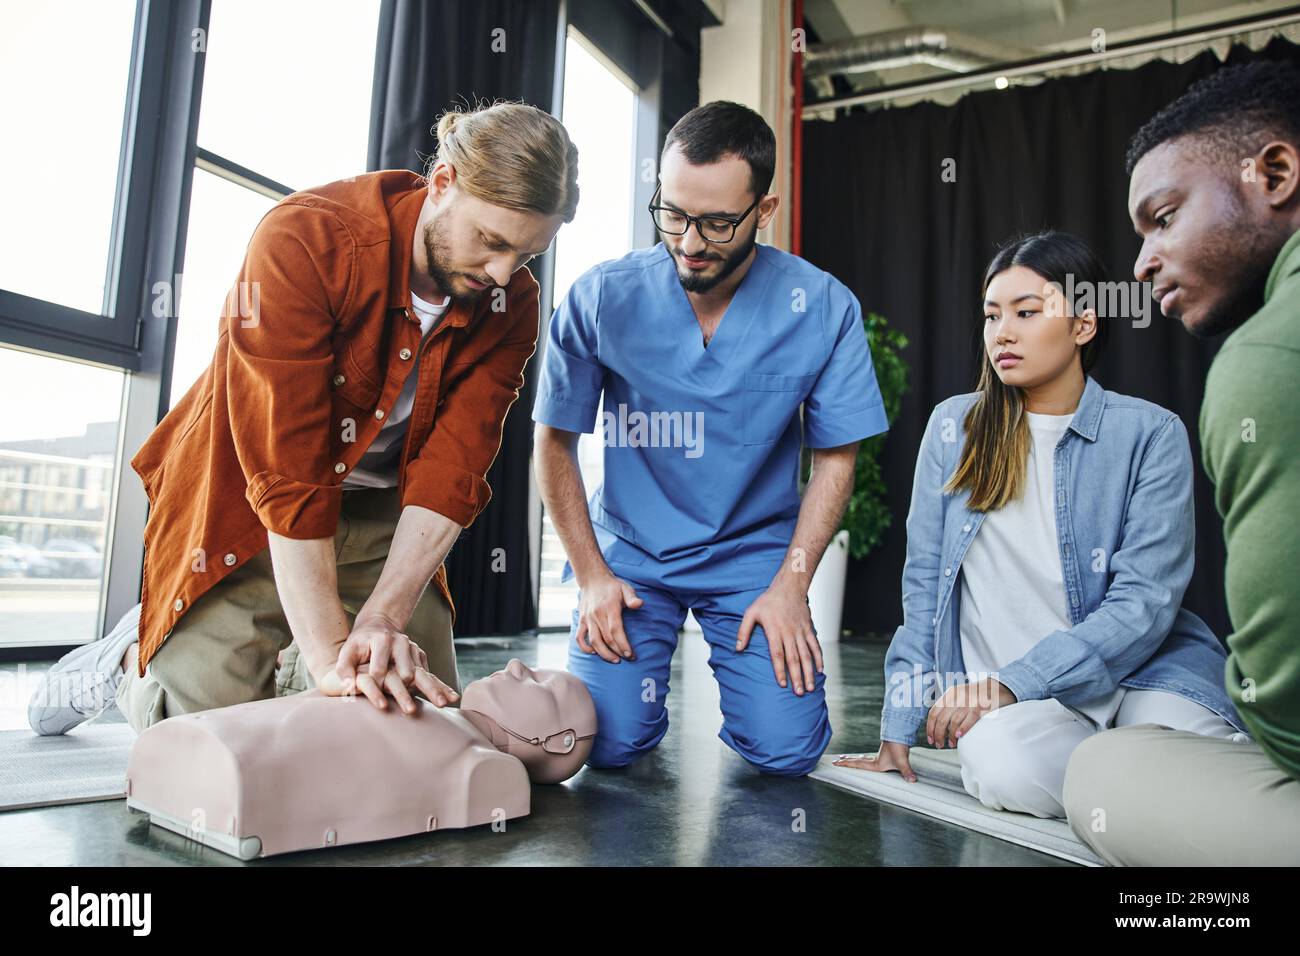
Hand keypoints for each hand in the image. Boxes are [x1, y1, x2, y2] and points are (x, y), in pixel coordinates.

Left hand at [331, 613, 459, 714]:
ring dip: (432, 690)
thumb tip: (347, 688)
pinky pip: (430, 673)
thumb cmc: (360, 643)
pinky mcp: (421, 655)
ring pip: (423, 673)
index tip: (378, 705)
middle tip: (410, 711)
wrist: (379, 625)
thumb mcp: (348, 651)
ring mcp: (413, 649)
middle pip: (407, 672)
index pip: (380, 669)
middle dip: (407, 693)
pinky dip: (438, 685)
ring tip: (442, 704)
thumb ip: (344, 668)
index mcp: (382, 640)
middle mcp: (401, 643)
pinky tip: (449, 697)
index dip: (377, 687)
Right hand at [574, 573, 643, 662]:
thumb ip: (632, 598)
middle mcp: (597, 614)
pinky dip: (585, 647)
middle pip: (606, 638)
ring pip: (594, 640)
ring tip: (614, 660)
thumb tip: (640, 604)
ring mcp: (588, 618)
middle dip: (617, 651)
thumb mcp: (625, 588)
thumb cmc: (612, 586)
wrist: (592, 579)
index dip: (623, 644)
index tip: (630, 654)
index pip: (616, 630)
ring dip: (603, 653)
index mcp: (609, 608)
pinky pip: (579, 637)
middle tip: (627, 658)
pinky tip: (594, 653)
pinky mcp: (582, 620)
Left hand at [735, 581, 822, 694]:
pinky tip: (820, 670)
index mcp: (774, 630)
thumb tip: (737, 649)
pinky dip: (819, 658)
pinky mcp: (808, 629)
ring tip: (810, 687)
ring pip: (806, 655)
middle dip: (797, 677)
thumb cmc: (768, 601)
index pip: (778, 654)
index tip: (782, 684)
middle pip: (794, 658)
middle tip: (799, 693)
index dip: (780, 670)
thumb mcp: (751, 612)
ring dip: (809, 672)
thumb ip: (743, 631)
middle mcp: (789, 633)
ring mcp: (800, 632)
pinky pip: (815, 646)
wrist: (789, 587)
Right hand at [833, 741, 916, 782]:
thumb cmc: (899, 747)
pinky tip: (864, 757)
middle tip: (836, 760)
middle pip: (857, 761)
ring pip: (862, 758)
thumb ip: (907, 771)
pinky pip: (869, 757)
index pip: (858, 764)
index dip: (846, 764)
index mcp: (876, 764)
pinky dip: (863, 757)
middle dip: (846, 761)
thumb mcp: (902, 761)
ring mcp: (878, 756)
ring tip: (845, 758)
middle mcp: (875, 760)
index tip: (836, 763)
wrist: (901, 734)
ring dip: (854, 759)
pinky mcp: (883, 753)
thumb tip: (912, 780)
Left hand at [925, 678, 1015, 748]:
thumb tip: (938, 727)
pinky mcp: (981, 706)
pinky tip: (959, 736)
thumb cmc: (977, 696)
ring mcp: (969, 701)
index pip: (934, 711)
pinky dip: (963, 728)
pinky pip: (969, 719)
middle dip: (938, 734)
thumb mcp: (960, 696)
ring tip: (951, 744)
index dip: (930, 726)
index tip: (930, 738)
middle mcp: (958, 696)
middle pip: (942, 718)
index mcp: (950, 694)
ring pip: (953, 721)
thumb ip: (949, 706)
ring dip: (950, 735)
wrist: (999, 687)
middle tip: (939, 745)